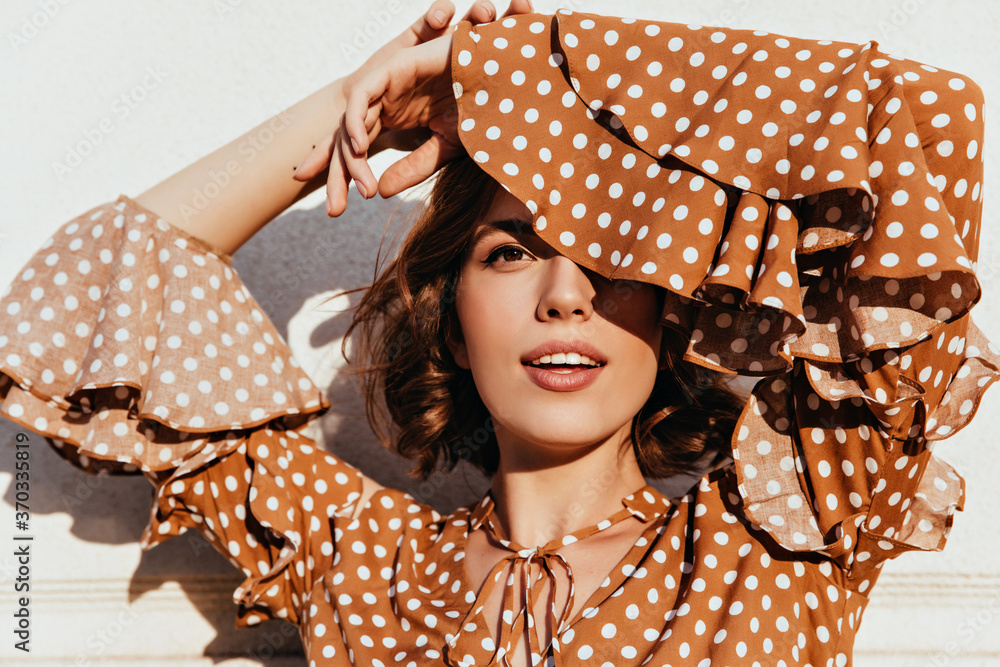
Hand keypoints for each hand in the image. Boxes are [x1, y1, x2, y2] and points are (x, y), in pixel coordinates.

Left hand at [293, 0, 533, 216]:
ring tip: (361, 186)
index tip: (335, 210)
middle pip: (346, 141)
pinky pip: (362, 98)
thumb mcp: (444, 148)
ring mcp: (385, 84)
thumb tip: (380, 193)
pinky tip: (360, 149)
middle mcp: (383, 102)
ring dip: (350, 158)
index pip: (355, 150)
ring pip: (350, 123)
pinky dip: (356, 122)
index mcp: (392, 118)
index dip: (340, 177)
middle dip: (337, 176)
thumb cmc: (477, 107)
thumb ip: (413, 168)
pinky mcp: (391, 67)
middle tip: (334, 211)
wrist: (502, 76)